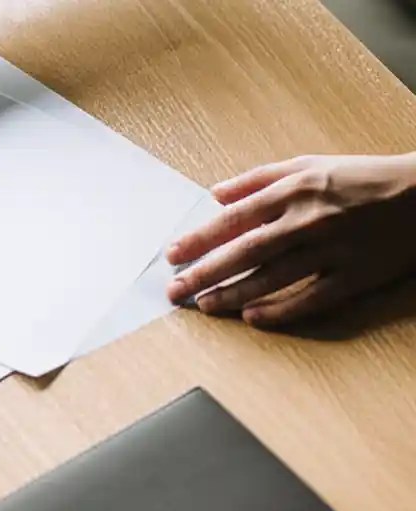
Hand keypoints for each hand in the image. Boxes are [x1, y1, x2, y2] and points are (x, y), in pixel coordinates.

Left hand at [166, 153, 415, 326]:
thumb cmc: (363, 179)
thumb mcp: (311, 165)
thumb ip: (259, 179)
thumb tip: (215, 193)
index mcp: (295, 190)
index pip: (235, 219)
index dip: (200, 239)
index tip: (173, 255)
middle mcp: (309, 221)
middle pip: (245, 251)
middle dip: (204, 272)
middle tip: (174, 290)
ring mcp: (332, 251)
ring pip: (272, 278)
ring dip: (233, 294)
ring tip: (204, 305)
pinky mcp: (355, 276)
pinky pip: (311, 298)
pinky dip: (280, 310)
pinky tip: (252, 319)